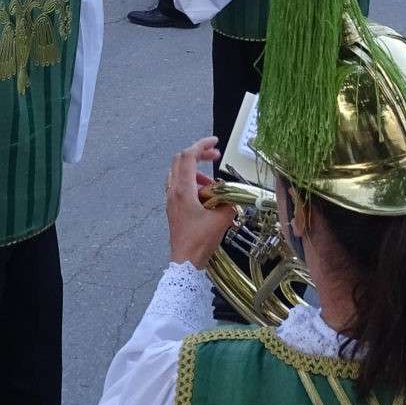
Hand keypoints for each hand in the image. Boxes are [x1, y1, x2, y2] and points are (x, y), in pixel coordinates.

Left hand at [166, 138, 234, 270]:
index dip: (202, 145)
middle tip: (214, 156)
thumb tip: (234, 196)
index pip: (188, 156)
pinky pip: (178, 185)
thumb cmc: (200, 240)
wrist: (185, 262)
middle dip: (198, 154)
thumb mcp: (222, 219)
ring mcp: (170, 199)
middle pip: (180, 160)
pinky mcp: (172, 208)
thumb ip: (230, 202)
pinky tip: (204, 195)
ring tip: (211, 182)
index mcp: (183, 189)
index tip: (215, 142)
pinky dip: (191, 182)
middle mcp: (173, 191)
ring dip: (195, 170)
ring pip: (178, 172)